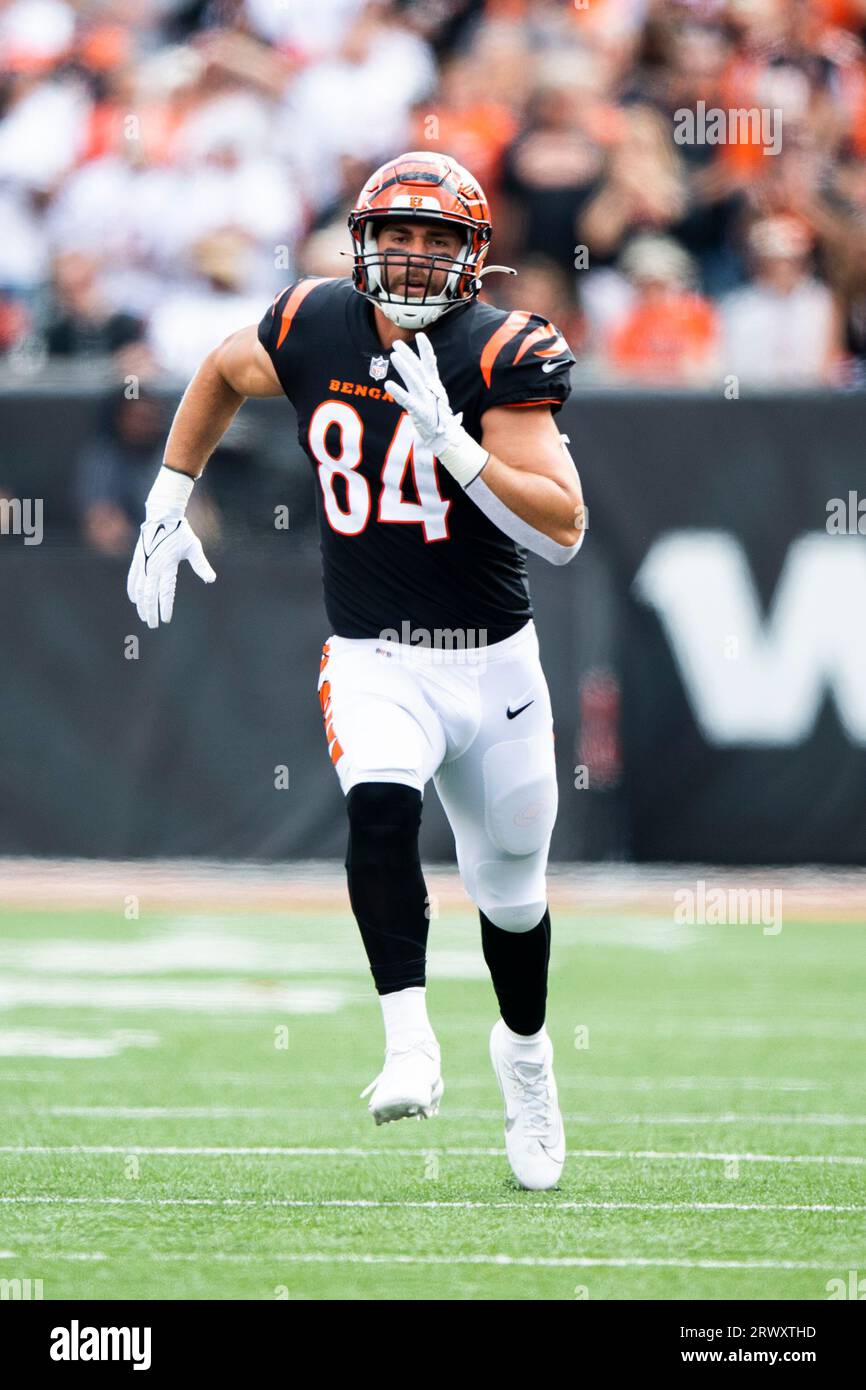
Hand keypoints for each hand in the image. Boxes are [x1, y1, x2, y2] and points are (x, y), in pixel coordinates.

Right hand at [127, 516, 215, 628]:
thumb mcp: (193, 547)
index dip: (164, 607)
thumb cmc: (181, 533)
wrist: (162, 516)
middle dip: (150, 611)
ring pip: (139, 589)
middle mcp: (152, 566)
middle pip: (149, 595)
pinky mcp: (138, 560)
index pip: (165, 592)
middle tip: (153, 624)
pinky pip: (132, 579)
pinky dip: (132, 590)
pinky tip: (135, 600)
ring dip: (141, 604)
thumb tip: (212, 579)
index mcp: (166, 565)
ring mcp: (143, 564)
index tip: (166, 619)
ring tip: (144, 616)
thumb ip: (201, 565)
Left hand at [385, 333, 463, 454]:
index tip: (420, 335)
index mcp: (433, 385)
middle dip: (408, 354)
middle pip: (418, 368)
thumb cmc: (436, 415)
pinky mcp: (420, 412)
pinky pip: (407, 400)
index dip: (426, 349)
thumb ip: (427, 380)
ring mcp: (426, 400)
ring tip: (393, 356)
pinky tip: (388, 384)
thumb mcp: (434, 395)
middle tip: (396, 343)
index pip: (430, 363)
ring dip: (404, 367)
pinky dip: (398, 392)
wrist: (444, 437)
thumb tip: (425, 364)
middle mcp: (430, 390)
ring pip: (414, 380)